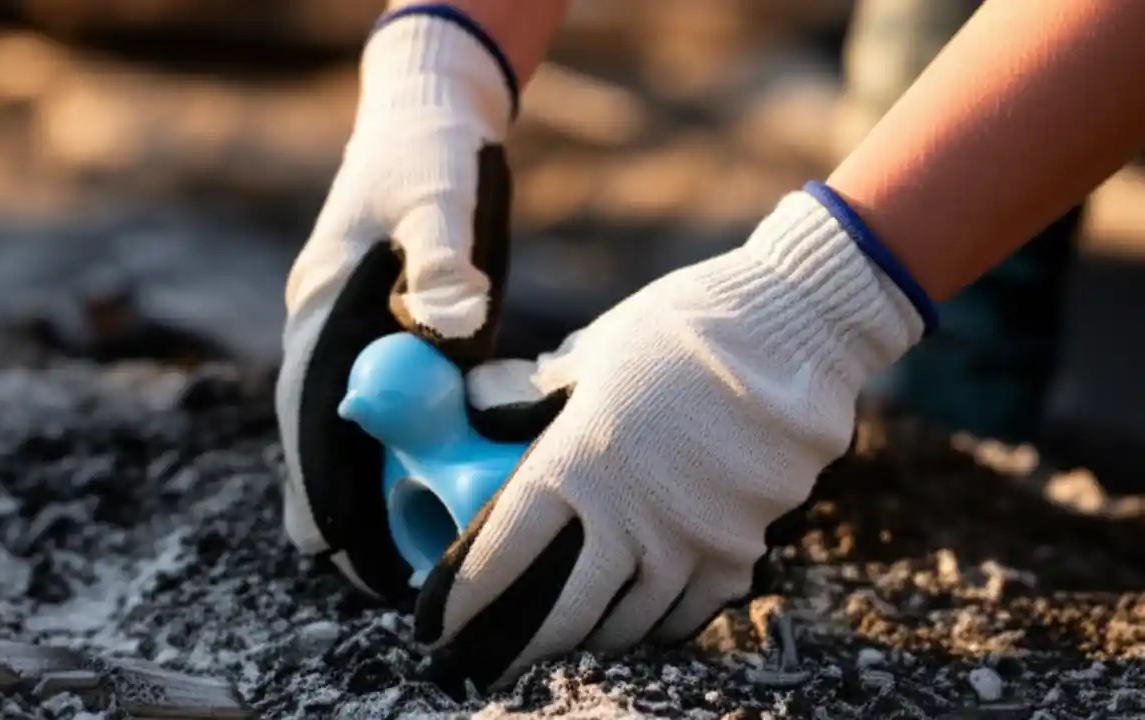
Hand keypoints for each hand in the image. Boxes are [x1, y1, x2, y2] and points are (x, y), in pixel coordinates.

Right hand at [276, 10, 514, 601]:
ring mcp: (355, 342)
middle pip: (321, 439)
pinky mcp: (391, 342)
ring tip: (404, 565)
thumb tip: (447, 327)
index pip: (306, 410)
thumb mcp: (437, 191)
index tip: (329, 544)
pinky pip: (390, 416)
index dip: (316, 478)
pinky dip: (404, 462)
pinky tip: (437, 502)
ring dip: (372, 495)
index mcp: (320, 308)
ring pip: (352, 436)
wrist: (428, 118)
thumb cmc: (426, 153)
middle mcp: (326, 336)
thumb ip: (441, 255)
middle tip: (373, 579)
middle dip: (341, 507)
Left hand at [414, 190, 925, 688]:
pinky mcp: (740, 548)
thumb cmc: (680, 328)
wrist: (791, 329)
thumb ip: (536, 391)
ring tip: (571, 640)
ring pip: (630, 622)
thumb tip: (482, 404)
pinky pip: (692, 610)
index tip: (436, 621)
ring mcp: (688, 540)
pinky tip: (647, 620)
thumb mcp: (593, 349)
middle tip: (495, 665)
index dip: (465, 594)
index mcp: (576, 463)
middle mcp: (628, 516)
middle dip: (523, 646)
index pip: (504, 550)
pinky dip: (663, 623)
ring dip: (595, 636)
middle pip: (564, 612)